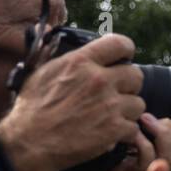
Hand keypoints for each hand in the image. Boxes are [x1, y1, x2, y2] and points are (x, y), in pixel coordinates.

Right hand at [0, 34, 144, 170]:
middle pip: (136, 75)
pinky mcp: (115, 129)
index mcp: (81, 62)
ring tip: (112, 116)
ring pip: (138, 103)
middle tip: (118, 93)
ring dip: (128, 111)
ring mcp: (109, 105)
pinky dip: (125, 133)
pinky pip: (134, 127)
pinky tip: (111, 133)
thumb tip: (50, 30)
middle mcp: (99, 80)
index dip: (126, 51)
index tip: (125, 58)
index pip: (119, 44)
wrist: (31, 141)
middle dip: (129, 85)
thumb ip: (61, 56)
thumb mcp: (42, 71)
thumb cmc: (32, 108)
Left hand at [72, 112, 170, 170]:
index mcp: (161, 169)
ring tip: (143, 120)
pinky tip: (132, 135)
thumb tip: (142, 117)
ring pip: (169, 156)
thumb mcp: (123, 152)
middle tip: (149, 118)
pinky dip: (142, 142)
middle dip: (170, 130)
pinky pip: (147, 158)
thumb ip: (137, 139)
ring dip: (160, 133)